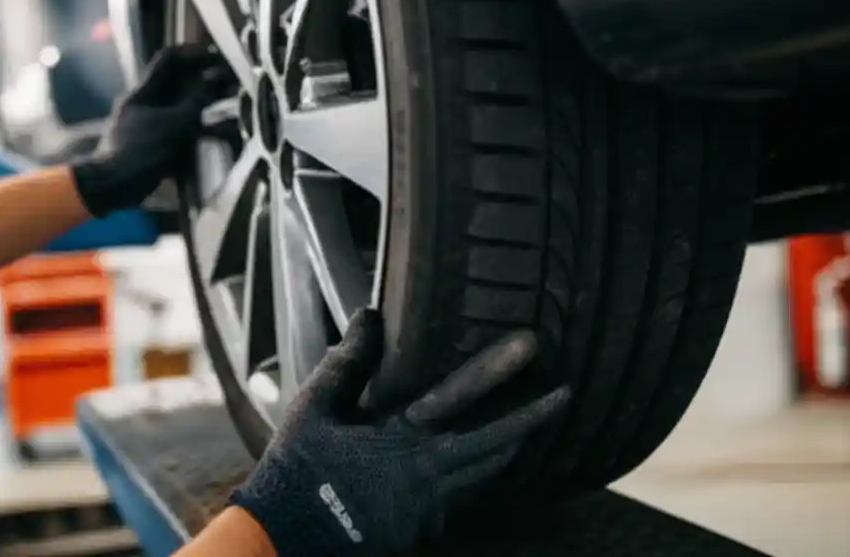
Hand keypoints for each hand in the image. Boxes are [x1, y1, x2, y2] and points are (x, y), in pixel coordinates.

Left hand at [71, 43, 227, 215]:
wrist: (114, 187)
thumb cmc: (142, 151)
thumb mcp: (175, 123)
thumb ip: (197, 100)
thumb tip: (214, 78)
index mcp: (143, 92)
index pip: (169, 60)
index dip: (195, 54)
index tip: (218, 58)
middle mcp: (146, 104)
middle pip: (178, 84)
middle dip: (206, 81)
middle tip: (232, 82)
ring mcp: (150, 125)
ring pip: (182, 108)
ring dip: (206, 105)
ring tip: (232, 105)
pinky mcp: (155, 146)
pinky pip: (181, 131)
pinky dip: (201, 130)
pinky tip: (221, 133)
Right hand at [231, 310, 569, 556]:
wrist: (285, 540)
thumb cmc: (296, 470)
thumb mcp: (314, 408)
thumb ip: (348, 362)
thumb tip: (371, 315)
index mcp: (401, 440)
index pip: (459, 397)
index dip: (497, 370)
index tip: (530, 346)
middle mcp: (426, 476)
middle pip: (495, 445)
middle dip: (533, 418)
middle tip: (564, 396)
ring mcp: (428, 508)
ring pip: (485, 475)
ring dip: (510, 448)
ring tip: (531, 425)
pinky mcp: (421, 528)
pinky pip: (462, 498)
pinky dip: (478, 477)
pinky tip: (480, 463)